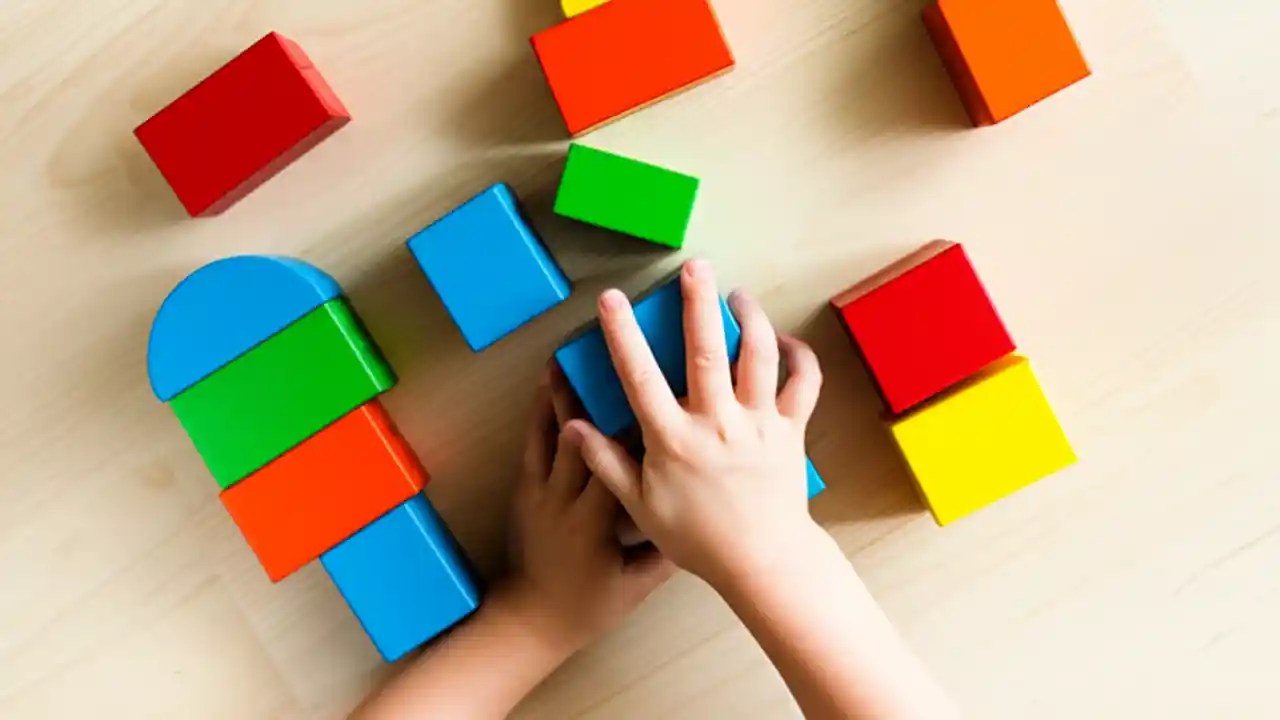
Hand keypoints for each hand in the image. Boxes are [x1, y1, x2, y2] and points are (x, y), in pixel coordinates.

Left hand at [499, 365, 674, 656]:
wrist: (531, 619)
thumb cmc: (589, 605)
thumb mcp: (636, 584)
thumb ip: (668, 551)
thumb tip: (707, 515)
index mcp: (592, 521)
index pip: (620, 464)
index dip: (639, 428)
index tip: (662, 396)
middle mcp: (562, 499)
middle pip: (581, 435)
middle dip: (597, 395)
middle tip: (614, 356)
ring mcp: (539, 492)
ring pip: (550, 431)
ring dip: (561, 392)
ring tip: (571, 352)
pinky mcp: (524, 489)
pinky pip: (532, 442)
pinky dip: (540, 411)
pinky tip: (546, 383)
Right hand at [565, 260, 823, 589]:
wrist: (763, 561)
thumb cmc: (698, 537)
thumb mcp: (641, 506)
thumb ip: (607, 462)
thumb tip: (574, 426)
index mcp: (674, 440)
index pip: (641, 377)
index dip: (623, 335)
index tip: (611, 301)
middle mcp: (717, 424)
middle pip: (707, 351)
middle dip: (699, 303)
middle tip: (695, 267)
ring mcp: (759, 424)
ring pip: (759, 356)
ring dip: (751, 319)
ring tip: (737, 295)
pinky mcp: (792, 430)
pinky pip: (803, 383)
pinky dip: (799, 357)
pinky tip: (783, 341)